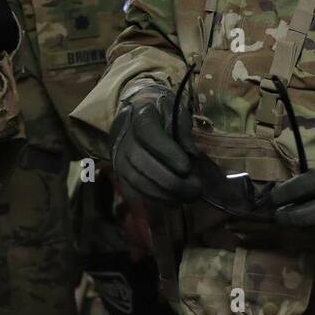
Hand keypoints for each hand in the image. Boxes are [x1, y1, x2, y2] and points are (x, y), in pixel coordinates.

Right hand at [109, 84, 200, 204]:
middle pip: (142, 162)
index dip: (167, 152)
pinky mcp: (119, 175)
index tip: (187, 167)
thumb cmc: (162, 116)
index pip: (149, 135)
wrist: (134, 120)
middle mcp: (124, 138)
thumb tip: (192, 154)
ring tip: (187, 197)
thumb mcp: (176, 113)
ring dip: (165, 194)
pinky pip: (134, 192)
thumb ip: (184, 130)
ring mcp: (119, 158)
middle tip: (195, 189)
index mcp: (141, 116)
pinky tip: (173, 201)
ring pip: (138, 181)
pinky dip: (155, 200)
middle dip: (171, 181)